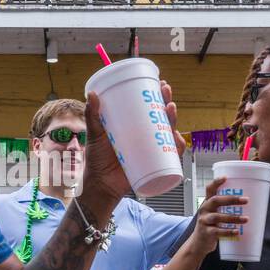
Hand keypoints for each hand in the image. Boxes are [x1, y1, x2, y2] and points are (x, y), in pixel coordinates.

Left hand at [81, 80, 183, 202]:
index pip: (149, 107)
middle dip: (168, 103)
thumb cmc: (97, 160)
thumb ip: (92, 116)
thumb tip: (91, 95)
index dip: (157, 95)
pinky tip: (176, 137)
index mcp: (133, 125)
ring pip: (169, 132)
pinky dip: (177, 146)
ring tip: (170, 110)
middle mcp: (144, 136)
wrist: (101, 185)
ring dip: (174, 120)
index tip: (161, 84)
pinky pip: (171, 154)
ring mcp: (150, 149)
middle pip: (162, 116)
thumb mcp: (94, 134)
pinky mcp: (154, 163)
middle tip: (166, 93)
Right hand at [187, 176, 249, 256]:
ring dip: (234, 217)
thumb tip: (249, 204)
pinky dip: (228, 231)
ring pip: (218, 216)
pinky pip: (218, 231)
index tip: (226, 177)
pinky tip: (237, 231)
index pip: (209, 189)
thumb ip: (225, 209)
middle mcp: (204, 210)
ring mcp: (204, 221)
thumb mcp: (214, 214)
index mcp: (207, 203)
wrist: (198, 243)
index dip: (216, 182)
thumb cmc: (210, 227)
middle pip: (215, 200)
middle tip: (246, 200)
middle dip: (231, 199)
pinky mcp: (206, 233)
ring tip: (246, 219)